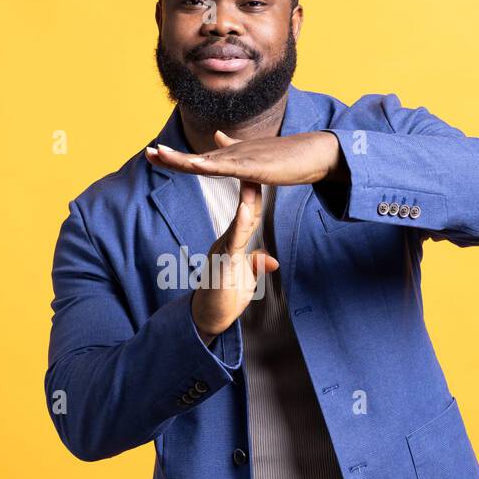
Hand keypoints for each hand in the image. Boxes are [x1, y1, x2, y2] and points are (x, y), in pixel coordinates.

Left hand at [145, 129, 346, 185]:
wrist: (312, 154)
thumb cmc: (285, 157)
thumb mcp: (253, 157)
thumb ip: (234, 148)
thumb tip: (217, 136)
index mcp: (231, 156)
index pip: (196, 159)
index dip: (174, 157)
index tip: (153, 154)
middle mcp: (233, 154)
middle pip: (195, 157)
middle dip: (170, 156)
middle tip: (147, 153)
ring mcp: (243, 159)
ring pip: (207, 160)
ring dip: (183, 159)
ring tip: (160, 155)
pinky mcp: (255, 166)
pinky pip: (229, 167)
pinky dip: (210, 164)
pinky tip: (195, 164)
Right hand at [147, 132, 279, 343]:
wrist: (208, 320)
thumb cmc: (226, 300)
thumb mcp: (247, 281)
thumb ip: (256, 266)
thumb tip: (271, 260)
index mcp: (235, 242)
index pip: (250, 212)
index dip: (256, 190)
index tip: (263, 169)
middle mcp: (228, 241)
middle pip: (244, 208)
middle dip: (248, 183)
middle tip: (250, 158)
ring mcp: (225, 250)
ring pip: (238, 219)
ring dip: (245, 197)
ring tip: (252, 175)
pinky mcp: (224, 262)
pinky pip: (235, 239)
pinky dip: (242, 223)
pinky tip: (248, 207)